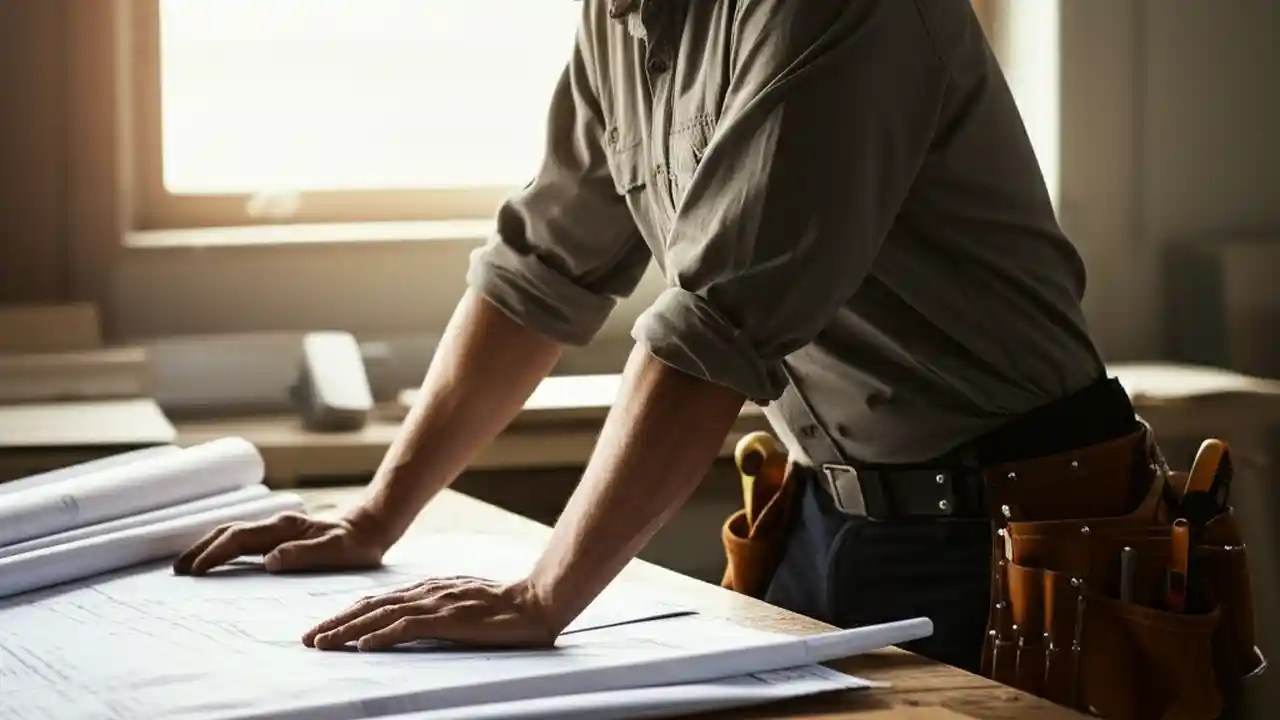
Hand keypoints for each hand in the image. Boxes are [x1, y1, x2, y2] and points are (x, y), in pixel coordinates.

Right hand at [173, 511, 387, 575]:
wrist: (371, 528)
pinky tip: (216, 561)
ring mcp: (277, 528)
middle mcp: (276, 524)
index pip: (239, 538)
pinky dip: (222, 548)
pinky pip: (243, 539)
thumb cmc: (356, 544)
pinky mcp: (280, 535)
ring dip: (207, 547)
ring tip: (186, 567)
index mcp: (284, 527)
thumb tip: (269, 560)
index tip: (194, 571)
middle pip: (227, 531)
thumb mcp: (336, 552)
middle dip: (200, 549)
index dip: (214, 554)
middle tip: (176, 571)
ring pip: (232, 533)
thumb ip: (304, 555)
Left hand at [302, 576, 558, 650]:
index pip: (378, 600)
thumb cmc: (503, 607)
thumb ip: (435, 608)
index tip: (323, 628)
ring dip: (348, 631)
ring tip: (324, 644)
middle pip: (371, 606)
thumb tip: (409, 621)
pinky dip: (383, 635)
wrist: (535, 602)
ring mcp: (436, 603)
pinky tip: (363, 645)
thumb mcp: (461, 602)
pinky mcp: (449, 618)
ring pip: (381, 616)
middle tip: (308, 640)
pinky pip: (408, 627)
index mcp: (428, 588)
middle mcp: (426, 592)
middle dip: (336, 623)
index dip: (348, 614)